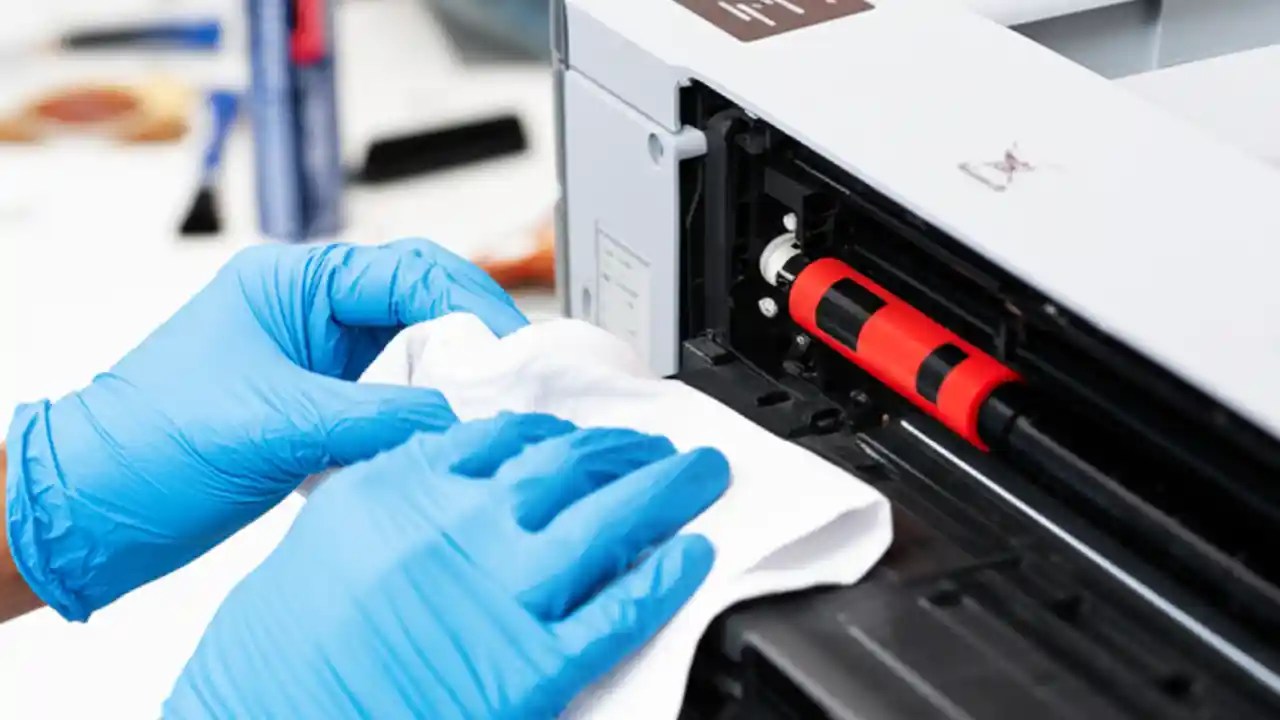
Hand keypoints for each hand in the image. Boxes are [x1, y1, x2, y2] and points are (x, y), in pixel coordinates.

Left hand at [4, 239, 526, 621]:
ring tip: (494, 415)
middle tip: (520, 384)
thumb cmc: (147, 445)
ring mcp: (319, 361)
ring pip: (416, 356)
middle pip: (424, 306)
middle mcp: (312, 312)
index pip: (412, 269)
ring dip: (456, 383)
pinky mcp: (322, 408)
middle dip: (476, 341)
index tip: (513, 350)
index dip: (473, 304)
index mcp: (294, 282)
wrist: (89, 511)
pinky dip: (427, 418)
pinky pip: (395, 401)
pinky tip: (449, 441)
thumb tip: (462, 420)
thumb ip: (378, 416)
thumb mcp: (275, 423)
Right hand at [166, 413, 729, 718]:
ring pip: (608, 521)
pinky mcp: (532, 667)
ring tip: (697, 475)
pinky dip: (662, 580)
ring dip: (664, 490)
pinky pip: (617, 611)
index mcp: (401, 491)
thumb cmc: (271, 663)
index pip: (501, 440)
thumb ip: (396, 501)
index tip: (577, 433)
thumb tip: (456, 484)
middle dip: (621, 450)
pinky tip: (690, 557)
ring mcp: (501, 593)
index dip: (556, 433)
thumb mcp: (323, 547)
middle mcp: (458, 528)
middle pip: (567, 467)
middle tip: (654, 444)